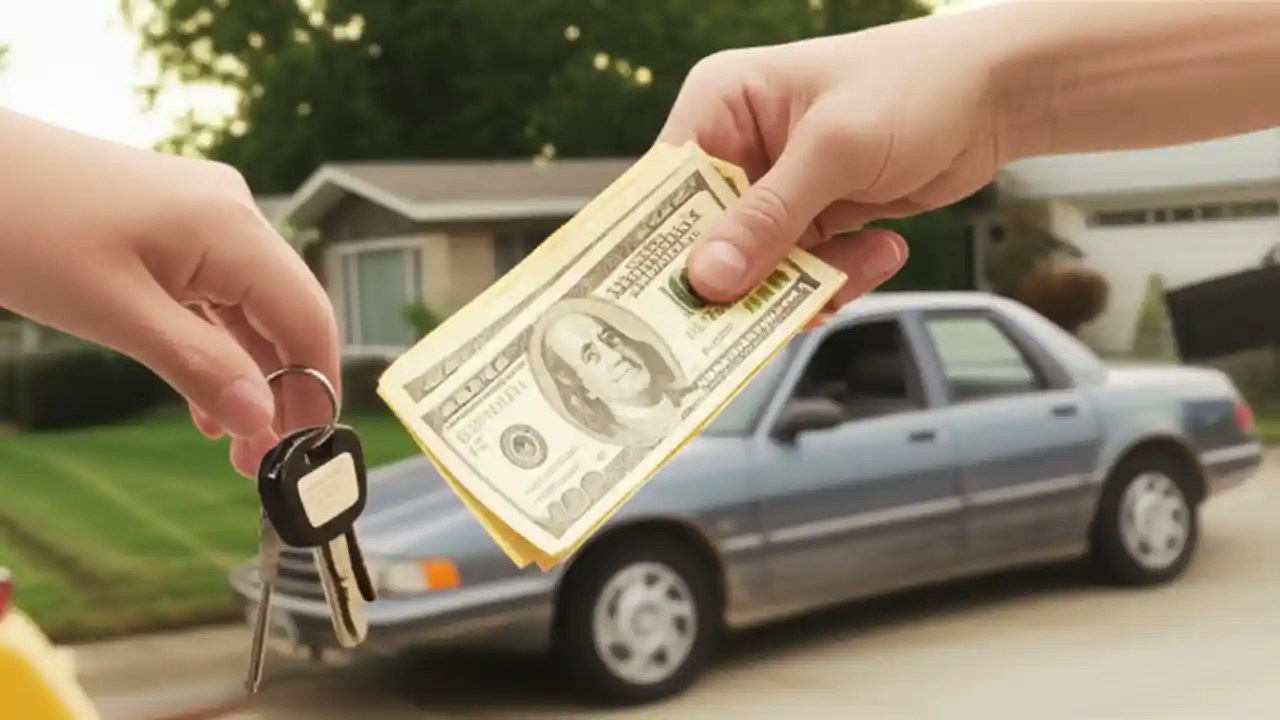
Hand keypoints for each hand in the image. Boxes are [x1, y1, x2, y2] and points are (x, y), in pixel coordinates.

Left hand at [0, 109, 339, 476]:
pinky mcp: (173, 222)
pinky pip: (215, 291)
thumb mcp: (115, 313)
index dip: (315, 389)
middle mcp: (232, 214)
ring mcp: (203, 214)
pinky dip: (215, 342)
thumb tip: (261, 421)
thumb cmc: (21, 223)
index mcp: (232, 229)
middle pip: (286, 314)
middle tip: (257, 462)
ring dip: (247, 373)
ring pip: (250, 307)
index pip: (308, 319)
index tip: (303, 452)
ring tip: (230, 441)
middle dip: (281, 390)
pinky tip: (202, 391)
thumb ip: (199, 368)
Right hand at [660, 14, 1001, 305]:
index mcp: (720, 105)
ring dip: (806, 284)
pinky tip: (880, 250)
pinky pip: (799, 276)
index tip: (669, 306)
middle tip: (778, 310)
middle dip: (746, 279)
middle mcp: (738, 150)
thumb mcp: (835, 149)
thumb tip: (706, 279)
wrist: (996, 97)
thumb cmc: (915, 87)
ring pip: (756, 271)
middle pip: (706, 241)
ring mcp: (774, 192)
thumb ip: (770, 217)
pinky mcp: (810, 222)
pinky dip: (835, 279)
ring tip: (859, 262)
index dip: (663, 247)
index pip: (665, 187)